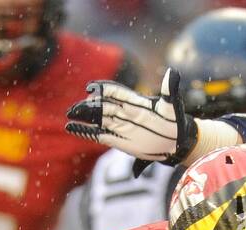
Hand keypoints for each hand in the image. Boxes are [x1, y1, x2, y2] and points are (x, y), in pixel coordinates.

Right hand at [65, 68, 196, 176]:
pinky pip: (99, 135)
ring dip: (83, 117)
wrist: (177, 141)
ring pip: (97, 119)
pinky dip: (86, 131)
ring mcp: (120, 126)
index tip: (91, 90)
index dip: (102, 89)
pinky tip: (73, 129)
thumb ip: (170, 89)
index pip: (114, 92)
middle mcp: (124, 112)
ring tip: (69, 116)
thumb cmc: (175, 121)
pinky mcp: (119, 140)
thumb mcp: (173, 105)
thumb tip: (174, 72)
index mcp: (134, 101)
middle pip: (101, 106)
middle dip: (87, 106)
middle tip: (73, 109)